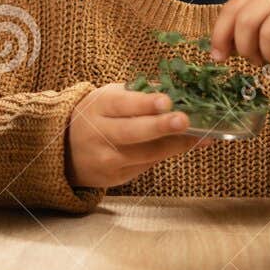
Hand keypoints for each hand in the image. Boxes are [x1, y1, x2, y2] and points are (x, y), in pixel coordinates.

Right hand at [65, 84, 207, 188]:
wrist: (66, 150)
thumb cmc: (97, 116)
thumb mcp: (110, 98)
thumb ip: (139, 95)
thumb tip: (177, 92)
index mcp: (99, 107)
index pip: (122, 105)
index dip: (144, 104)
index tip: (166, 101)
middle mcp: (100, 134)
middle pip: (133, 132)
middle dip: (161, 127)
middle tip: (185, 121)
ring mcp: (107, 159)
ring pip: (146, 153)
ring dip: (176, 144)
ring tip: (202, 136)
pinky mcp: (116, 178)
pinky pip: (147, 165)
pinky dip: (167, 154)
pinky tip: (186, 145)